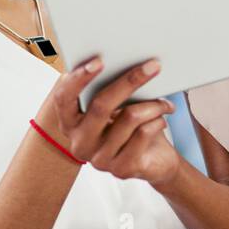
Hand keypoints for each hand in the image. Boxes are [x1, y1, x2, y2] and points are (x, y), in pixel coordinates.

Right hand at [48, 57, 181, 187]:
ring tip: (164, 102)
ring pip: (129, 118)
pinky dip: (158, 120)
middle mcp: (80, 143)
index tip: (99, 60)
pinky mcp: (122, 169)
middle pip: (101, 105)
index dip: (78, 78)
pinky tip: (162, 119)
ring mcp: (100, 159)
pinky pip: (143, 134)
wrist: (154, 161)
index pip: (64, 98)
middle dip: (130, 81)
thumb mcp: (116, 106)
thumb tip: (122, 59)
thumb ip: (108, 88)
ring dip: (153, 104)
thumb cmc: (130, 126)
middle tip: (153, 66)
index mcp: (71, 123)